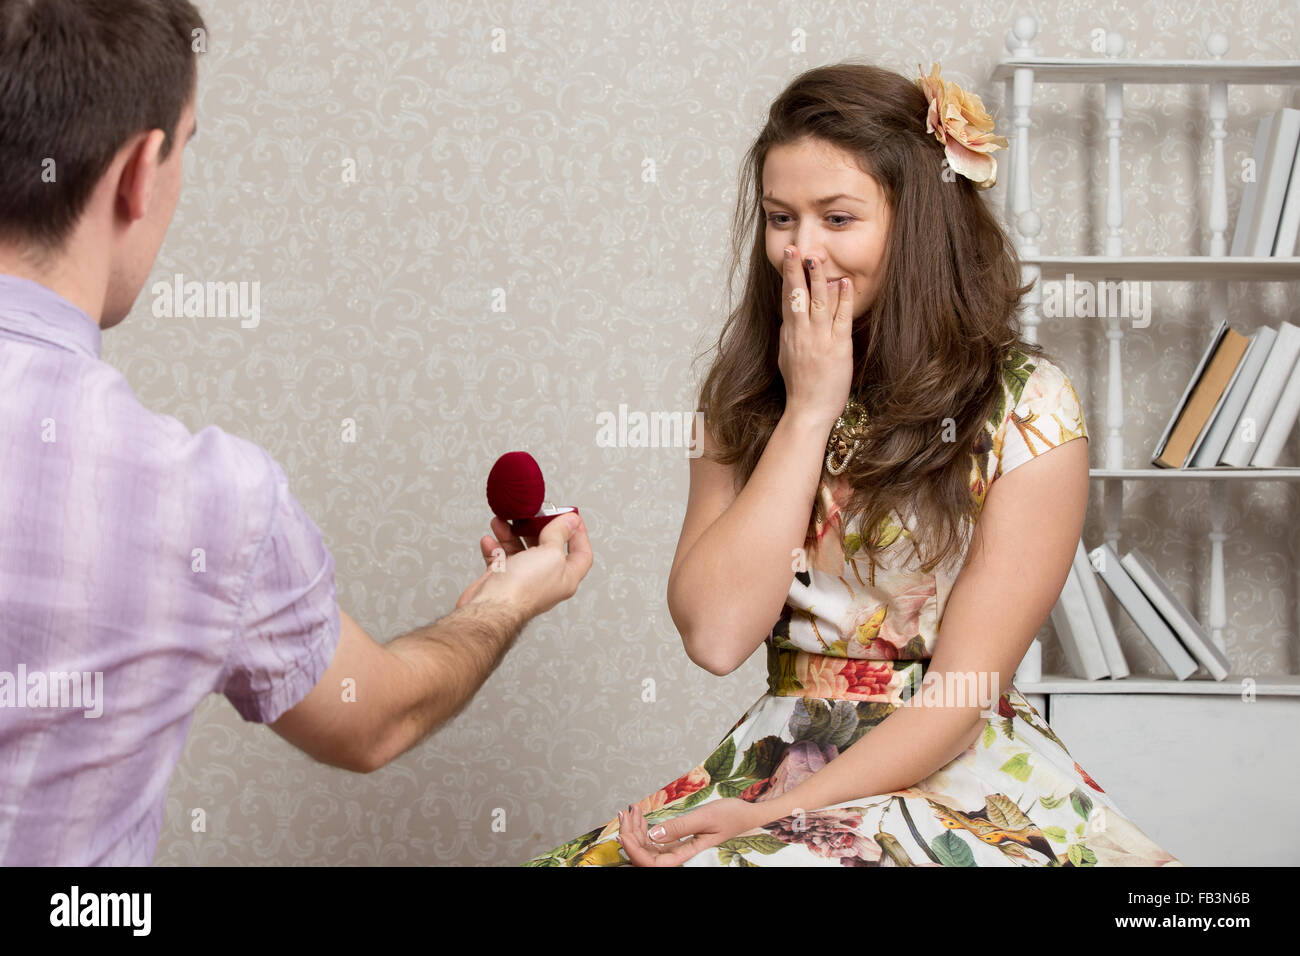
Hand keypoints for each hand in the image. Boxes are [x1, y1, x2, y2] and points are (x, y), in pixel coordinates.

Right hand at [456, 512, 592, 618]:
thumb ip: (560, 534)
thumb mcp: (550, 553)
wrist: (490, 606)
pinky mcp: (502, 580)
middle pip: (548, 548)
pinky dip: (495, 547)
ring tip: (504, 521)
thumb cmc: (523, 588)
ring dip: (511, 533)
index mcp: (566, 577)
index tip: (571, 518)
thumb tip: (570, 521)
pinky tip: (489, 540)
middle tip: (534, 515)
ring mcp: (523, 580)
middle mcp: (546, 580)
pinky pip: (500, 559)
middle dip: (539, 529)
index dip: (579, 534)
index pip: (582, 554)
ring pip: (521, 550)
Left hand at [617, 798, 762, 866]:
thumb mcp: (705, 817)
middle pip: (645, 856)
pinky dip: (644, 827)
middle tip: (624, 813)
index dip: (634, 851)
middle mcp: (679, 855)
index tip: (624, 832)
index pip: (651, 863)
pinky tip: (640, 814)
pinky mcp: (678, 840)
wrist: (746, 813)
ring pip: (647, 846)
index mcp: (686, 854)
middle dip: (630, 836)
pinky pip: (654, 839)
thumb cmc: (731, 816)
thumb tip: (654, 835)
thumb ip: (680, 827)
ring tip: (631, 810)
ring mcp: (677, 848)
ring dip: (635, 830)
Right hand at [777, 246, 854, 429]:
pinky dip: (843, 300)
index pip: (787, 298)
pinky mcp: (837, 348)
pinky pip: (839, 319)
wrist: (807, 410)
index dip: (788, 275)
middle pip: (797, 295)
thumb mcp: (786, 357)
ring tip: (818, 257)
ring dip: (819, 278)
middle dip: (796, 270)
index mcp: (789, 334)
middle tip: (795, 248)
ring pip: (818, 302)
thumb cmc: (800, 387)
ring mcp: (819, 340)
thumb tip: (788, 319)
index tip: (789, 255)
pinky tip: (844, 283)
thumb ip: (789, 336)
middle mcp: (802, 333)